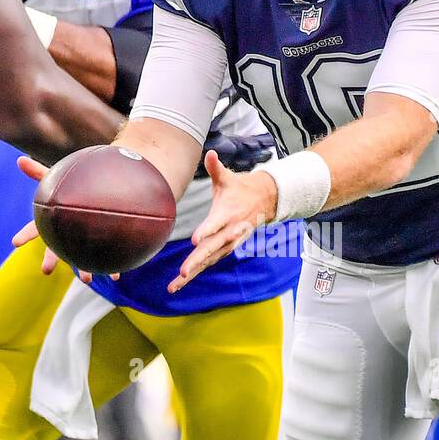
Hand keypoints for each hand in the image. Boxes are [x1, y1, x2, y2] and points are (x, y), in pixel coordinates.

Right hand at [11, 155, 115, 283]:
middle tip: (45, 270)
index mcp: (52, 221)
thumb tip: (19, 158)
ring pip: (80, 258)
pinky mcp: (98, 246)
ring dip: (82, 269)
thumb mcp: (55, 177)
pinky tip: (116, 276)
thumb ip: (38, 171)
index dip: (25, 235)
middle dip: (51, 259)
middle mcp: (63, 235)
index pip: (34, 228)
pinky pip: (104, 258)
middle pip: (55, 249)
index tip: (15, 243)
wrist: (96, 193)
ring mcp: (80, 242)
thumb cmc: (71, 186)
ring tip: (87, 279)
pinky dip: (111, 267)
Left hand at [168, 150, 276, 292]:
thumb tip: (211, 154)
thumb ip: (216, 168)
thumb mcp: (228, 178)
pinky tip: (180, 283)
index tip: (195, 241)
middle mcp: (228, 232)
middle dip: (197, 261)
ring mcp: (228, 243)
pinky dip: (195, 273)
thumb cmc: (239, 188)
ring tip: (174, 285)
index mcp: (227, 214)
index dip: (206, 232)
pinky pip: (209, 263)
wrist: (264, 202)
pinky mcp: (225, 249)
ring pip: (209, 260)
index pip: (215, 225)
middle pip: (211, 249)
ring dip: (193, 273)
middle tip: (182, 272)